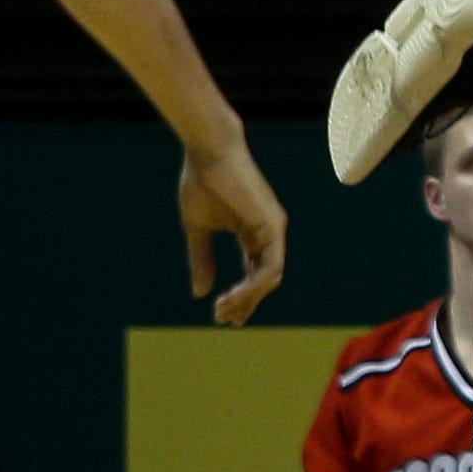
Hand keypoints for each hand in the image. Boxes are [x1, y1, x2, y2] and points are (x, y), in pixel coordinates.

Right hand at [184, 132, 288, 320]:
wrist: (208, 153)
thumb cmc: (202, 183)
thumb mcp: (198, 229)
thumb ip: (203, 259)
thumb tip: (200, 293)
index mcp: (254, 233)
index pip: (254, 273)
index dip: (241, 297)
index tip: (223, 317)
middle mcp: (268, 233)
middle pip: (264, 280)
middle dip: (244, 303)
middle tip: (223, 318)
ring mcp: (274, 229)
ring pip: (269, 277)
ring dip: (247, 298)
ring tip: (223, 309)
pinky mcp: (273, 225)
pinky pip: (269, 267)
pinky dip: (253, 286)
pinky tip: (233, 296)